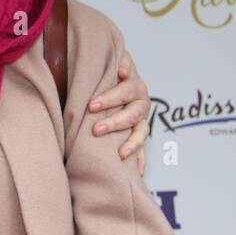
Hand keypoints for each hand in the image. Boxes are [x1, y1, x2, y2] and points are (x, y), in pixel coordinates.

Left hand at [88, 49, 150, 175]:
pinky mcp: (139, 132)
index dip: (110, 98)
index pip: (124, 91)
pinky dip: (141, 159)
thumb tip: (121, 69)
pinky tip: (138, 173)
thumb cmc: (106, 70)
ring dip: (132, 144)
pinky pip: (143, 147)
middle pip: (132, 113)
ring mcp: (142, 118)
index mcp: (134, 83)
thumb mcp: (107, 61)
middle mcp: (141, 102)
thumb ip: (109, 62)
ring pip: (141, 132)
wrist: (116, 74)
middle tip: (96, 130)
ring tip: (120, 154)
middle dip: (115, 122)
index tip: (92, 106)